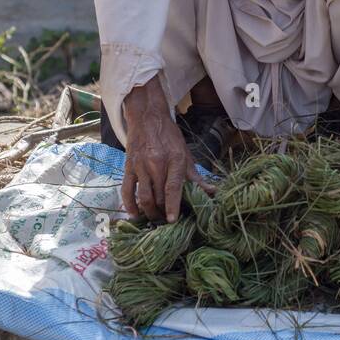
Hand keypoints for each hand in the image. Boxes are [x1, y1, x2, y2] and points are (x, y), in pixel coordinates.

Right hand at [121, 78, 214, 221]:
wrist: (147, 118)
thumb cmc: (169, 137)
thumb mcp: (186, 154)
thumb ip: (196, 177)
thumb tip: (212, 193)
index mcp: (174, 160)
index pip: (173, 187)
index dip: (173, 206)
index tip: (173, 220)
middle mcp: (156, 164)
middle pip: (158, 196)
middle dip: (162, 212)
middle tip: (167, 222)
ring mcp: (141, 166)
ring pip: (143, 196)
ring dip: (148, 212)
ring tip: (155, 219)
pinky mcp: (128, 168)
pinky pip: (127, 190)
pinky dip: (129, 205)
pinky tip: (135, 215)